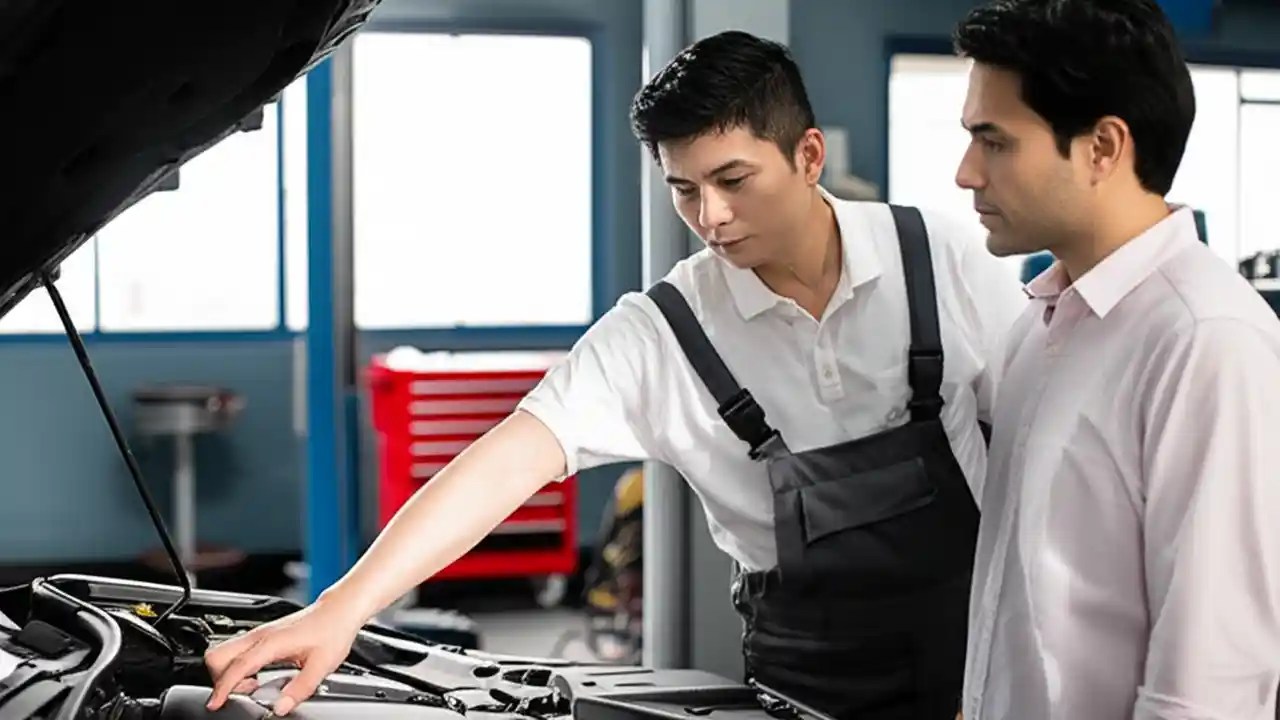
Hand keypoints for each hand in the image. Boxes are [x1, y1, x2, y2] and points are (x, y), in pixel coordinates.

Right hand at [203, 598, 365, 715]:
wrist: (339, 611)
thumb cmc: (333, 631)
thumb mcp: (321, 666)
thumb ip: (300, 689)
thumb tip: (281, 707)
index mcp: (271, 642)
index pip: (235, 667)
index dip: (223, 688)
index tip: (216, 703)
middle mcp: (260, 636)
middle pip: (218, 655)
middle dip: (220, 679)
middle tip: (241, 693)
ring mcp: (260, 634)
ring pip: (224, 652)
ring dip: (228, 673)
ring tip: (251, 686)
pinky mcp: (263, 635)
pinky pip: (237, 651)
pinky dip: (238, 667)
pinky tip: (256, 676)